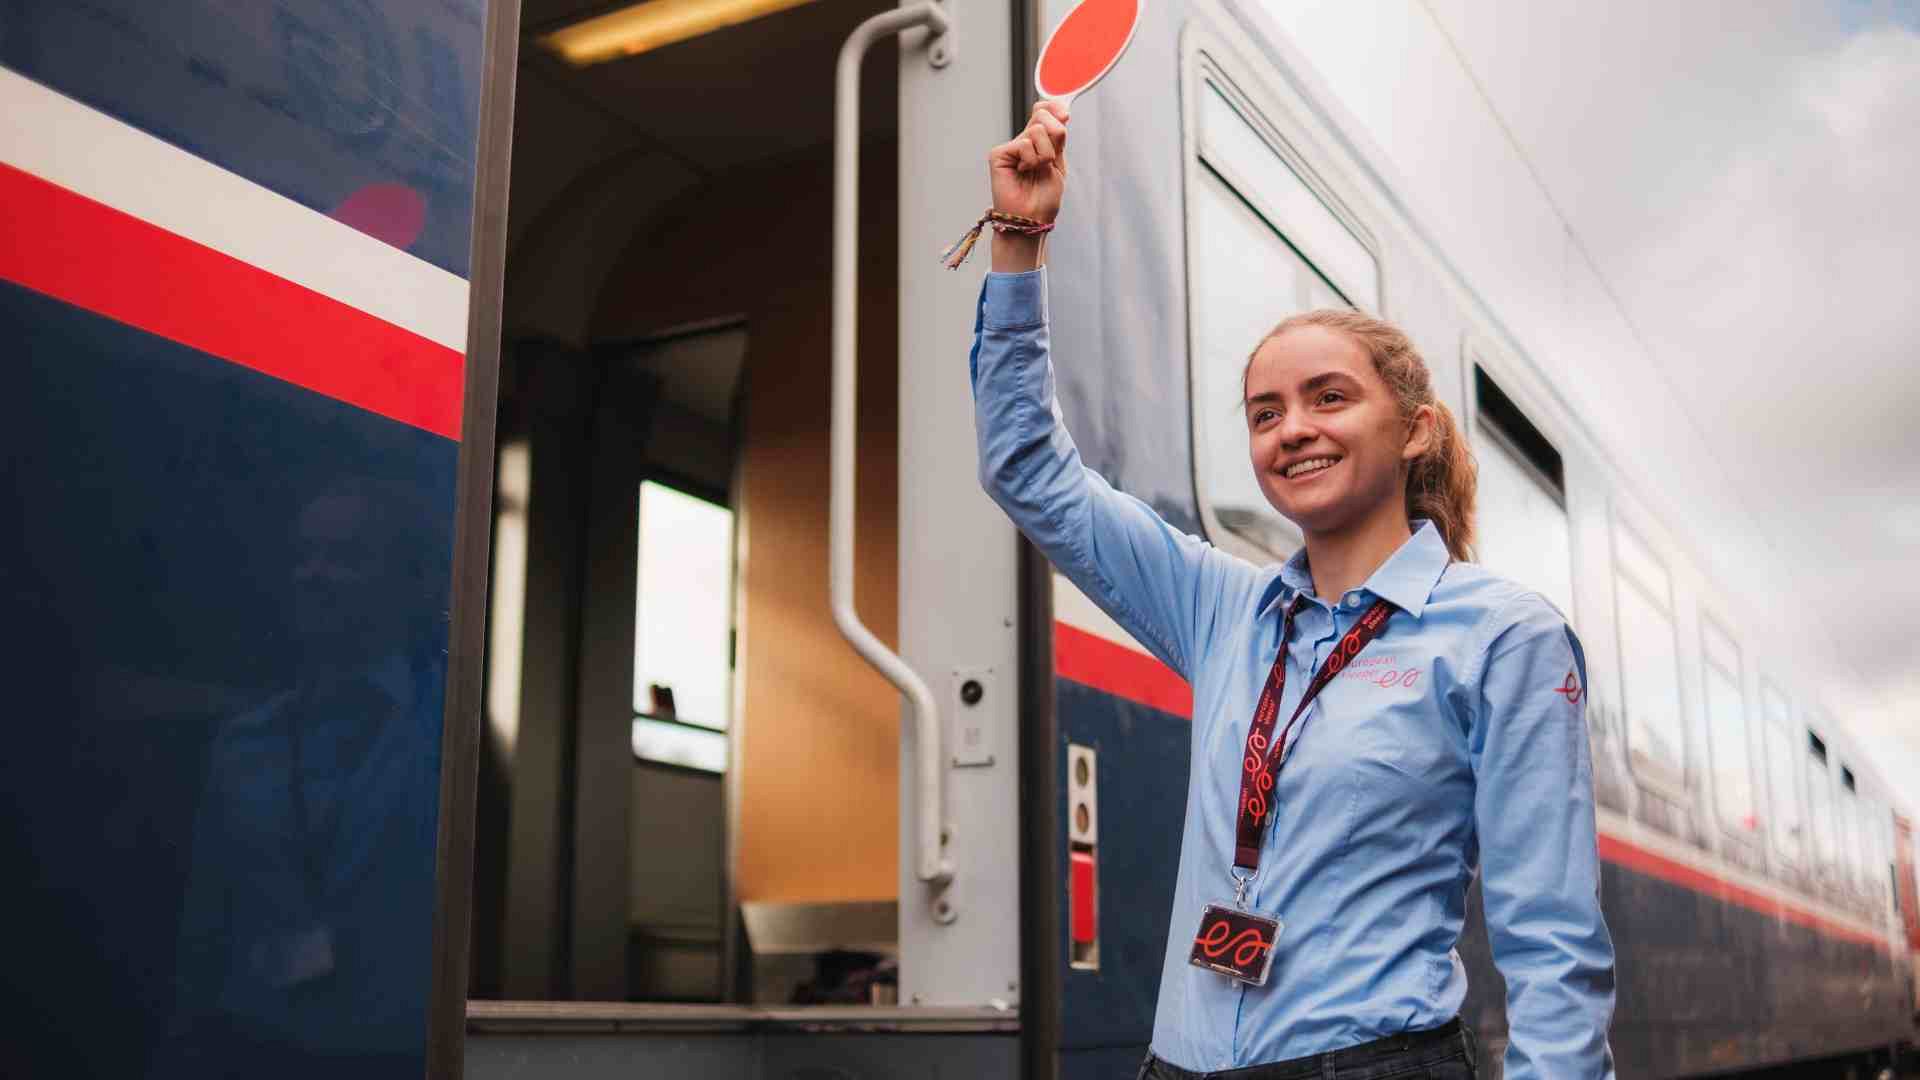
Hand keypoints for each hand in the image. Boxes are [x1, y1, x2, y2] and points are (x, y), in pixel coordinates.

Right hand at [987, 101, 1068, 270]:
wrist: (1032, 218)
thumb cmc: (1044, 197)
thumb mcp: (1059, 162)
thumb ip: (1058, 136)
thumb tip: (1061, 109)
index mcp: (1038, 142)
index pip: (1043, 111)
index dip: (1054, 108)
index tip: (1065, 115)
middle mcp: (1023, 141)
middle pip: (1043, 116)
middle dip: (1055, 137)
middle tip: (1048, 160)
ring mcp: (1011, 147)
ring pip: (1037, 130)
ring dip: (1045, 154)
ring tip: (1035, 171)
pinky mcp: (999, 154)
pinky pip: (1025, 143)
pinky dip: (1031, 159)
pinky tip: (1023, 172)